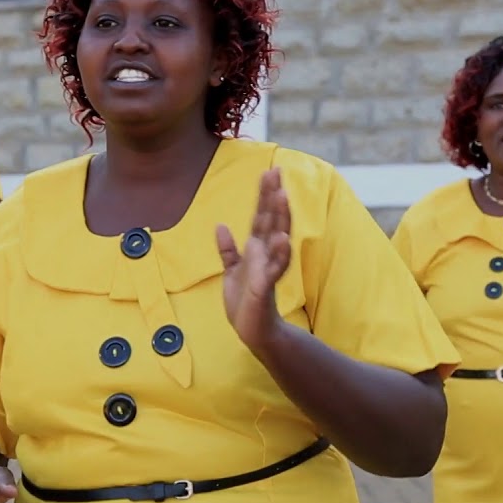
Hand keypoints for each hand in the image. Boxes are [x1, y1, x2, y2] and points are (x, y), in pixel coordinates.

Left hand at [216, 168, 291, 351]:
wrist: (253, 331)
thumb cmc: (244, 301)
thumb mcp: (231, 271)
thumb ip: (228, 249)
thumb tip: (220, 225)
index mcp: (256, 249)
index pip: (262, 216)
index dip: (264, 195)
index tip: (268, 171)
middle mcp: (265, 255)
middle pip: (271, 221)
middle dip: (273, 197)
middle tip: (276, 172)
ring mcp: (268, 270)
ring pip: (277, 239)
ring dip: (281, 218)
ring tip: (282, 196)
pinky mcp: (266, 287)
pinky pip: (274, 268)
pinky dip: (279, 254)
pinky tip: (281, 239)